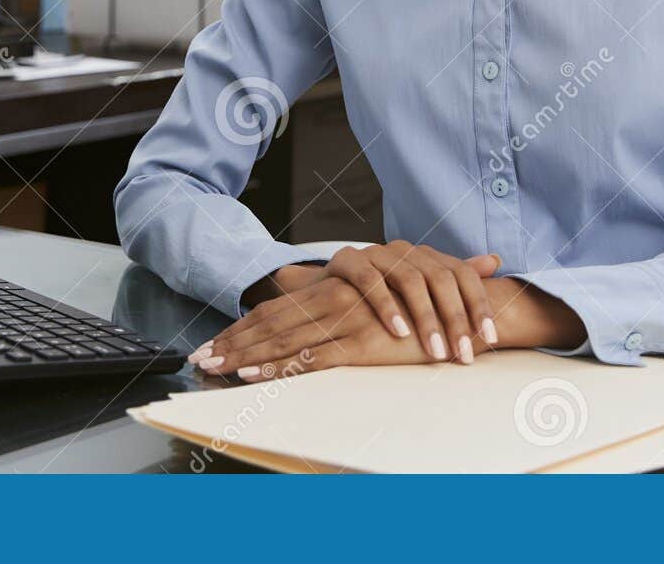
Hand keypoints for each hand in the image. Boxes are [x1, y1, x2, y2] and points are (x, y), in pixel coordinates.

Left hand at [190, 276, 443, 379]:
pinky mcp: (362, 343)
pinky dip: (280, 368)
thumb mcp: (374, 299)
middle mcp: (334, 299)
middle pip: (270, 323)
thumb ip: (342, 299)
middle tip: (200, 359)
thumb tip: (308, 304)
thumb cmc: (419, 309)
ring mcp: (346, 319)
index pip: (277, 309)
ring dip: (245, 357)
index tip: (215, 343)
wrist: (462, 308)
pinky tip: (257, 375)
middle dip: (232, 343)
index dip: (243, 327)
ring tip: (216, 369)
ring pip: (283, 340)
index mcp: (334, 288)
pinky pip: (312, 357)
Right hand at [324, 241, 499, 363]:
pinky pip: (370, 281)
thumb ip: (454, 277)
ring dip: (426, 318)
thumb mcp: (419, 290)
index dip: (479, 304)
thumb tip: (495, 261)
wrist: (326, 289)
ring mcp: (376, 252)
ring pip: (410, 280)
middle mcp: (406, 250)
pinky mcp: (348, 260)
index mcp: (427, 256)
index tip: (491, 339)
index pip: (463, 274)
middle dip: (456, 319)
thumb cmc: (380, 295)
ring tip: (435, 351)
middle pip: (441, 279)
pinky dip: (386, 306)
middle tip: (463, 354)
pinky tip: (398, 332)